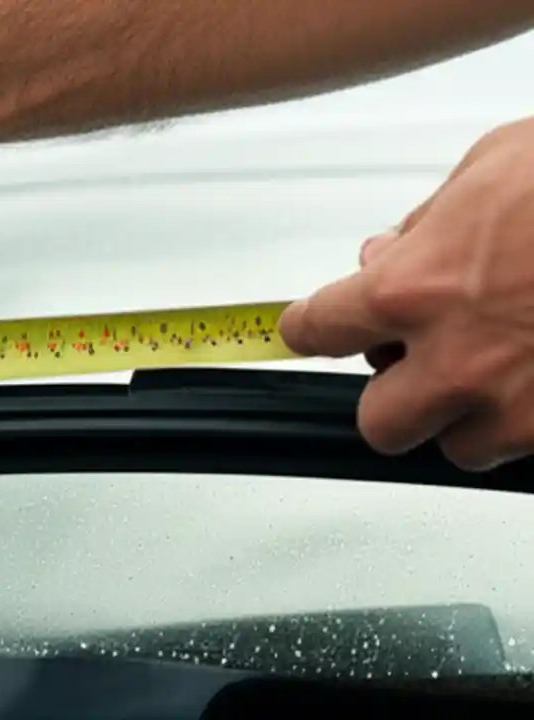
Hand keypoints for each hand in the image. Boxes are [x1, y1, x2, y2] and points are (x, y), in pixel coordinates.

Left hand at [279, 116, 533, 471]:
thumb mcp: (486, 170)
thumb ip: (422, 227)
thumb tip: (388, 254)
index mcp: (413, 289)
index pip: (316, 330)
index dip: (309, 327)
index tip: (312, 328)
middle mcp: (456, 360)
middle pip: (377, 424)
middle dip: (392, 395)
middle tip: (415, 362)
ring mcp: (521, 405)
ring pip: (460, 447)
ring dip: (467, 415)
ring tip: (500, 366)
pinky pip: (528, 449)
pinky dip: (530, 420)